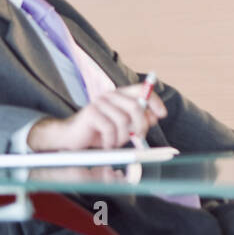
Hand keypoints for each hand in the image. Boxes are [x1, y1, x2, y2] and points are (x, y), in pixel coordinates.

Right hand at [27, 83, 167, 151]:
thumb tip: (156, 116)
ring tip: (115, 142)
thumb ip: (138, 121)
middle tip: (138, 137)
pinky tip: (106, 144)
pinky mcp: (91, 113)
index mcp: (119, 95)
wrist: (71, 139)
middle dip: (141, 125)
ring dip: (123, 137)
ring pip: (124, 120)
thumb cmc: (99, 133)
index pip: (141, 90)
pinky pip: (110, 129)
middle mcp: (109, 95)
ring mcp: (99, 103)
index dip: (154, 101)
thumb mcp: (123, 127)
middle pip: (136, 106)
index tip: (162, 115)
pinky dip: (111, 141)